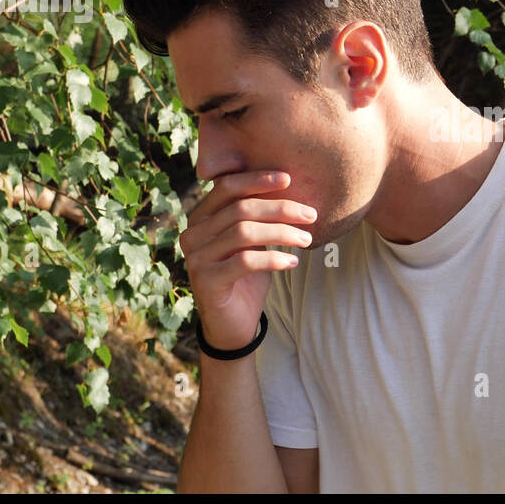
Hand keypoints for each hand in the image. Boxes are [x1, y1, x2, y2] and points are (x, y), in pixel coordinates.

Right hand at [178, 170, 315, 350]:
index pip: (227, 187)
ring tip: (307, 239)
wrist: (232, 324)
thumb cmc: (246, 277)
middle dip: (280, 208)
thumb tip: (291, 186)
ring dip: (282, 233)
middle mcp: (193, 233)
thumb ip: (259, 216)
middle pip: (240, 208)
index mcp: (201, 217)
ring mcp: (196, 257)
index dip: (257, 180)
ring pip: (244, 232)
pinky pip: (245, 261)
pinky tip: (292, 262)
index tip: (289, 179)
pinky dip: (273, 258)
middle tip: (311, 215)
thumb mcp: (252, 242)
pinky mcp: (206, 280)